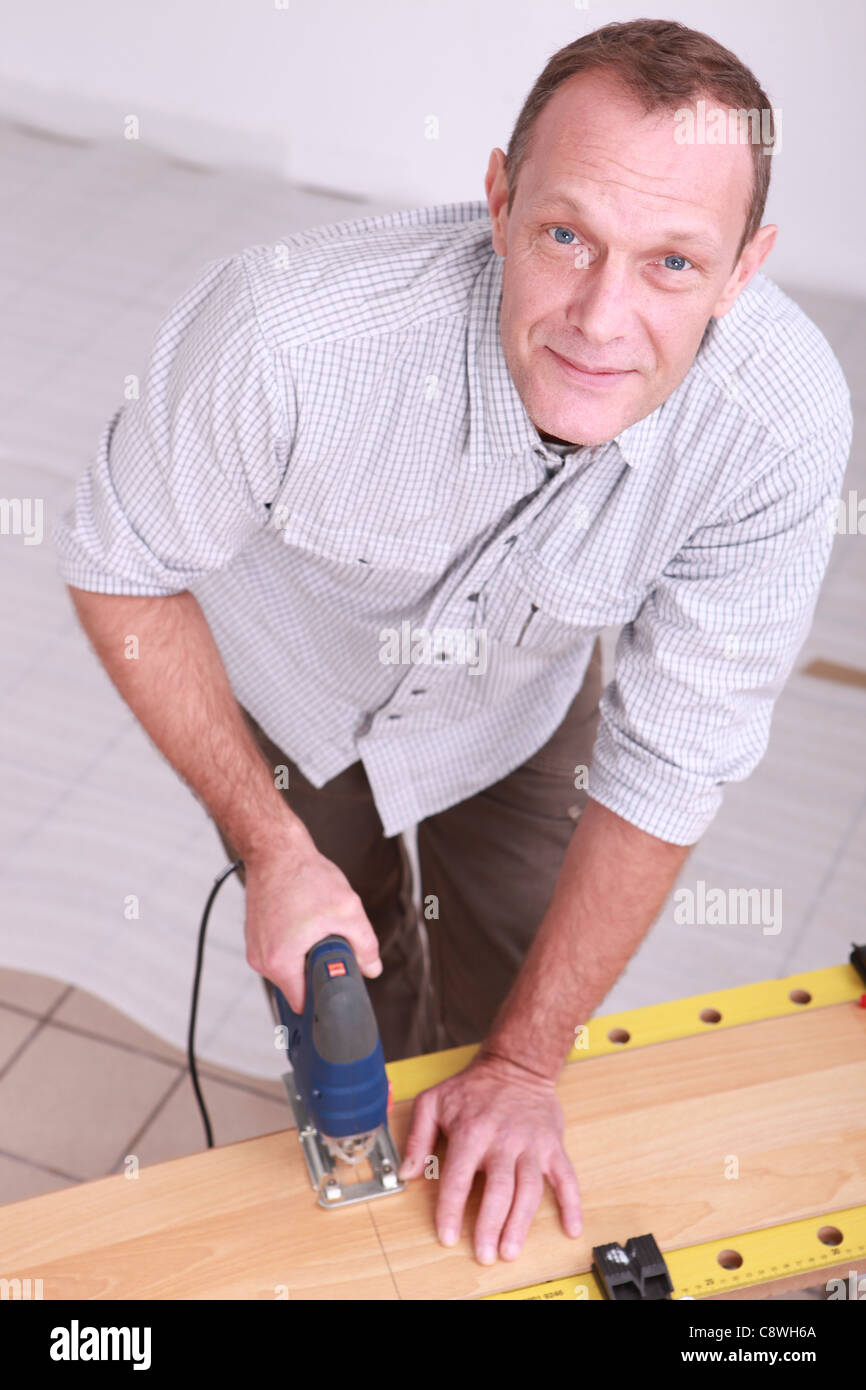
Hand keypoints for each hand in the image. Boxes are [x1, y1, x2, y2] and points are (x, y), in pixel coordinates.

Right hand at [242, 839, 381, 1011]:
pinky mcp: (255, 935)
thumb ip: (365, 945)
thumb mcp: (347, 910)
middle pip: (297, 985)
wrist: (275, 849)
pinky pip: (280, 951)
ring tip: (315, 926)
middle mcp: (262, 959)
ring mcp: (256, 947)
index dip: (324, 999)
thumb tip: (372, 968)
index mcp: (280, 961)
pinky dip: (295, 942)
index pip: (303, 1004)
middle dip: (318, 970)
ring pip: (290, 968)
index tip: (338, 988)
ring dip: (306, 954)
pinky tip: (303, 919)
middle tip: (331, 945)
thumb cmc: (304, 875)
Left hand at [398, 1050, 581, 1263]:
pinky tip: (571, 1228)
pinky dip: (571, 1204)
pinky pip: (567, 1177)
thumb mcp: (433, 1102)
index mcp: (472, 1132)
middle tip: (485, 1254)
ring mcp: (531, 1145)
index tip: (447, 1236)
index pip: (458, 1179)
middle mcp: (503, 1140)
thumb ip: (417, 1137)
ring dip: (521, 1223)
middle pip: (498, 1190)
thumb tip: (407, 1172)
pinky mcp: (552, 1146)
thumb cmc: (473, 1087)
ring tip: (511, 1249)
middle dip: (490, 1226)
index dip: (450, 1211)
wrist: (517, 1065)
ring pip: (529, 1189)